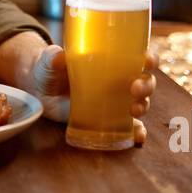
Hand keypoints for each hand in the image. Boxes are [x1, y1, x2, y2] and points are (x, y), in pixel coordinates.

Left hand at [26, 44, 157, 143]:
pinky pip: (129, 127)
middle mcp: (119, 79)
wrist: (42, 92)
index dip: (149, 58)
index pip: (138, 56)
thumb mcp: (50, 61)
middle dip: (146, 85)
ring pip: (142, 102)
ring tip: (134, 110)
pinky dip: (137, 132)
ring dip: (144, 106)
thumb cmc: (51, 69)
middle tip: (134, 89)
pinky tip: (138, 136)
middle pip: (145, 80)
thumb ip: (52, 57)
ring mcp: (116, 101)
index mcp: (112, 60)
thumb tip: (57, 56)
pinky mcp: (109, 120)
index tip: (147, 61)